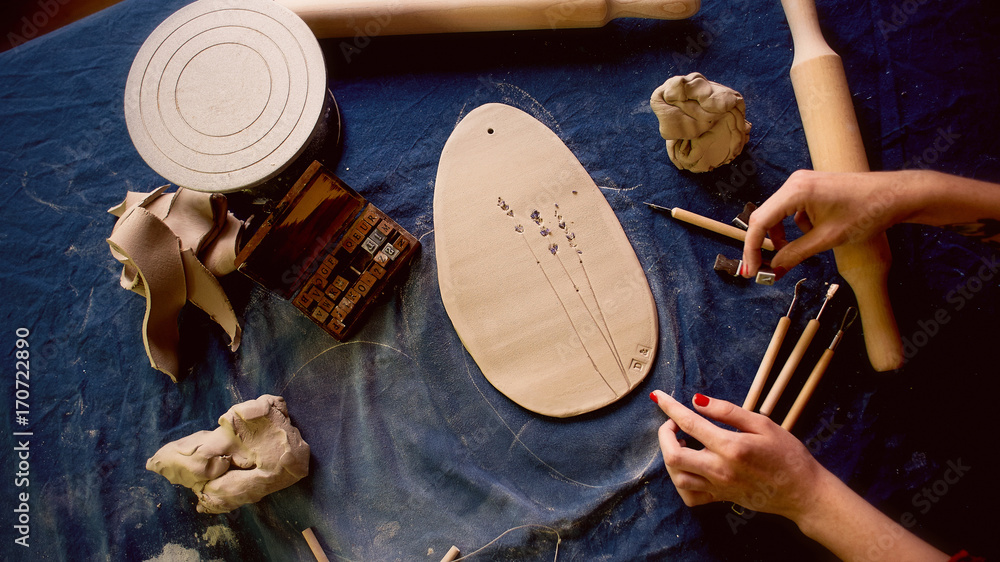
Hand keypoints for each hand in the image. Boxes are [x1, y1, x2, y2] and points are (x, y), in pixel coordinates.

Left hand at [651, 390, 824, 521]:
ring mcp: (719, 487)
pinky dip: (681, 481)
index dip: (670, 407)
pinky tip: (689, 466)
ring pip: (677, 477)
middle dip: (664, 435)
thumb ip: (728, 412)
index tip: (658, 397)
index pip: (689, 423)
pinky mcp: (721, 499)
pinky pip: (690, 495)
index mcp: (731, 447)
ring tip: (682, 442)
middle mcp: (720, 470)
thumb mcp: (763, 424)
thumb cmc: (788, 455)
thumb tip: (698, 401)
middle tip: (673, 423)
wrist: (803, 492)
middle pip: (673, 455)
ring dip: (671, 456)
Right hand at [741, 170, 913, 277]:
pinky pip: (792, 210)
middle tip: (762, 270)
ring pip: (779, 215)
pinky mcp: (811, 188)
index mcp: (795, 190)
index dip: (752, 248)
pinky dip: (797, 227)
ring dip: (782, 237)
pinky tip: (817, 233)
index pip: (760, 222)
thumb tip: (774, 270)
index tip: (752, 271)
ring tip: (796, 252)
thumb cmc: (866, 213)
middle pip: (765, 217)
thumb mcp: (828, 239)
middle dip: (763, 245)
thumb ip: (796, 254)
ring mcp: (802, 183)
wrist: (895, 195)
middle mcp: (794, 182)